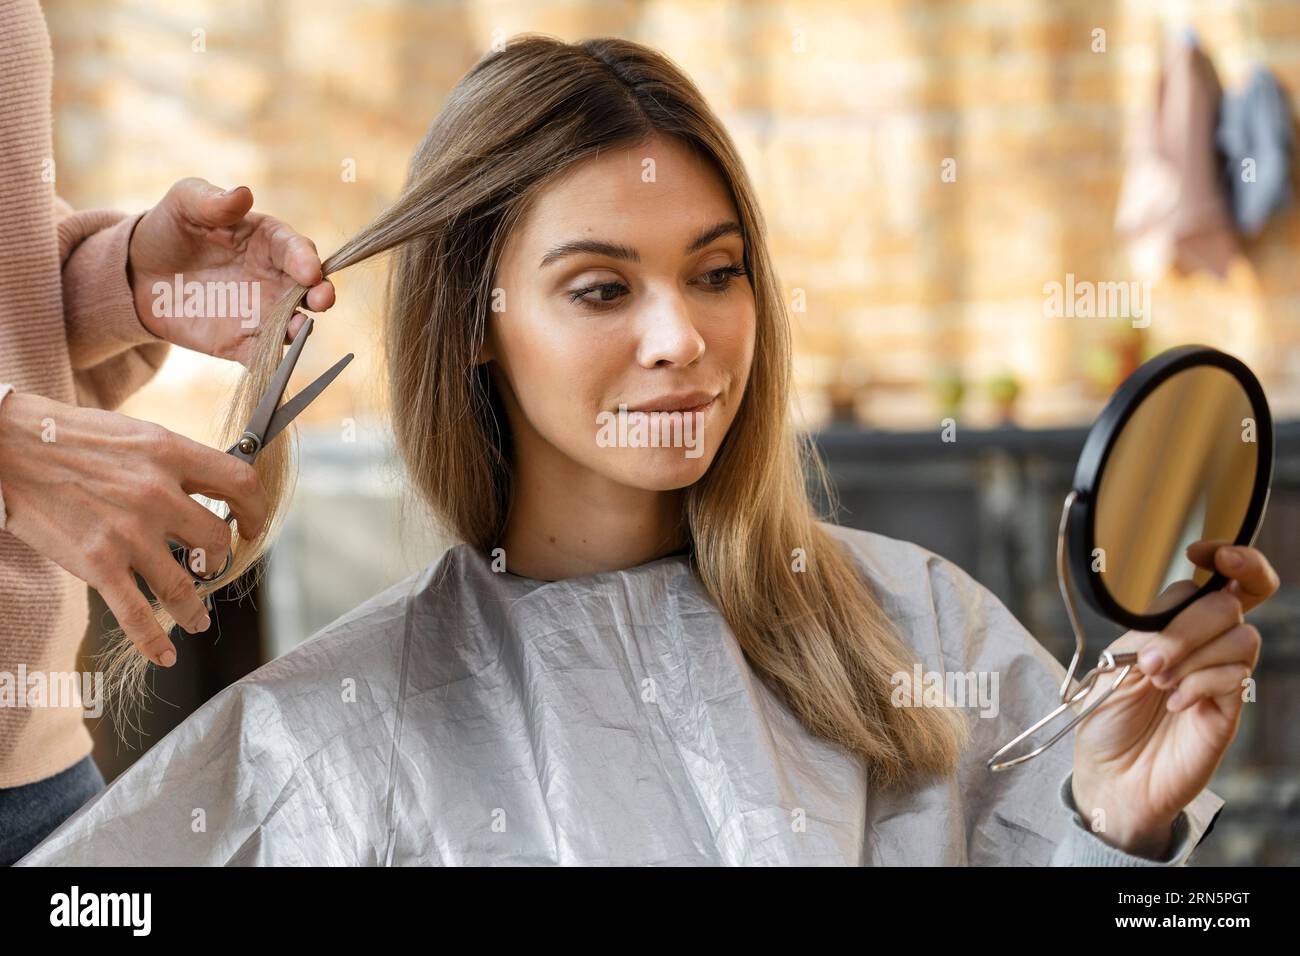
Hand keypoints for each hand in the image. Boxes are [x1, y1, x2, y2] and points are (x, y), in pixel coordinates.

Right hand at [0, 392, 267, 665]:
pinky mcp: (97, 562)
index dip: (256, 509)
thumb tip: (213, 488)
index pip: (240, 482)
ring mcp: (128, 531)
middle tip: (212, 566)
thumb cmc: (74, 438)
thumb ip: (177, 462)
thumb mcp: (138, 434)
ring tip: (198, 619)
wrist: (7, 447)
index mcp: (171, 453)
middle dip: (220, 560)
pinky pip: (135, 614)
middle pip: (217, 540)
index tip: (252, 525)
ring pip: (184, 585)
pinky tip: (163, 655)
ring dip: (196, 609)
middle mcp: (157, 493)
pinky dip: (153, 641)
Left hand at [127, 178, 335, 365]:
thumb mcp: (186, 204)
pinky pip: (262, 354)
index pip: (295, 248)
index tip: (310, 270)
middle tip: (322, 299)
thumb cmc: (171, 229)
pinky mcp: (241, 342)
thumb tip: (243, 194)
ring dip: (300, 328)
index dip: (305, 258)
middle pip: (308, 289)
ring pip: (292, 324)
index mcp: (268, 241)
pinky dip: (269, 361)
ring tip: (298, 329)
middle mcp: (275, 279)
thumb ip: (214, 201)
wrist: (140, 273)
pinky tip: (271, 364)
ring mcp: (262, 313)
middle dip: (320, 295)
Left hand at [1070, 543, 1277, 857]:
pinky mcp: (1228, 708)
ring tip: (1159, 682)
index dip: (1230, 558)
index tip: (1204, 550)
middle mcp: (1204, 646)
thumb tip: (1179, 603)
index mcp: (1175, 625)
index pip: (1220, 580)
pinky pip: (1235, 677)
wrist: (1110, 774)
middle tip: (1151, 661)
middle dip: (1188, 627)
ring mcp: (1220, 676)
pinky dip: (1201, 684)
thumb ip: (1149, 630)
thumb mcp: (1115, 663)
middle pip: (1228, 604)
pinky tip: (1176, 702)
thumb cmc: (1107, 718)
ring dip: (1192, 655)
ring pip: (1239, 636)